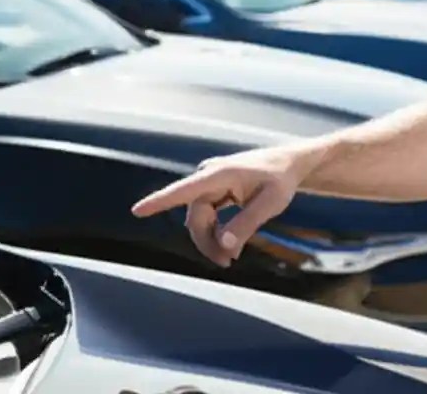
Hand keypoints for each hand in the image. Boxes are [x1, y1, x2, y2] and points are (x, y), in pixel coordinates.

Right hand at [131, 147, 303, 267]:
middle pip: (196, 217)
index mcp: (220, 174)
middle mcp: (209, 176)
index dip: (160, 201)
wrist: (289, 165)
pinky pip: (206, 217)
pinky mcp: (213, 191)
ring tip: (231, 258)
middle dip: (207, 242)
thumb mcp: (271, 203)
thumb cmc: (281, 180)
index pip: (184, 189)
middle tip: (227, 262)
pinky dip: (215, 233)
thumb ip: (247, 223)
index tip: (137, 210)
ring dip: (211, 240)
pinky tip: (229, 247)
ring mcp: (209, 184)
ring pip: (199, 220)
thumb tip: (224, 244)